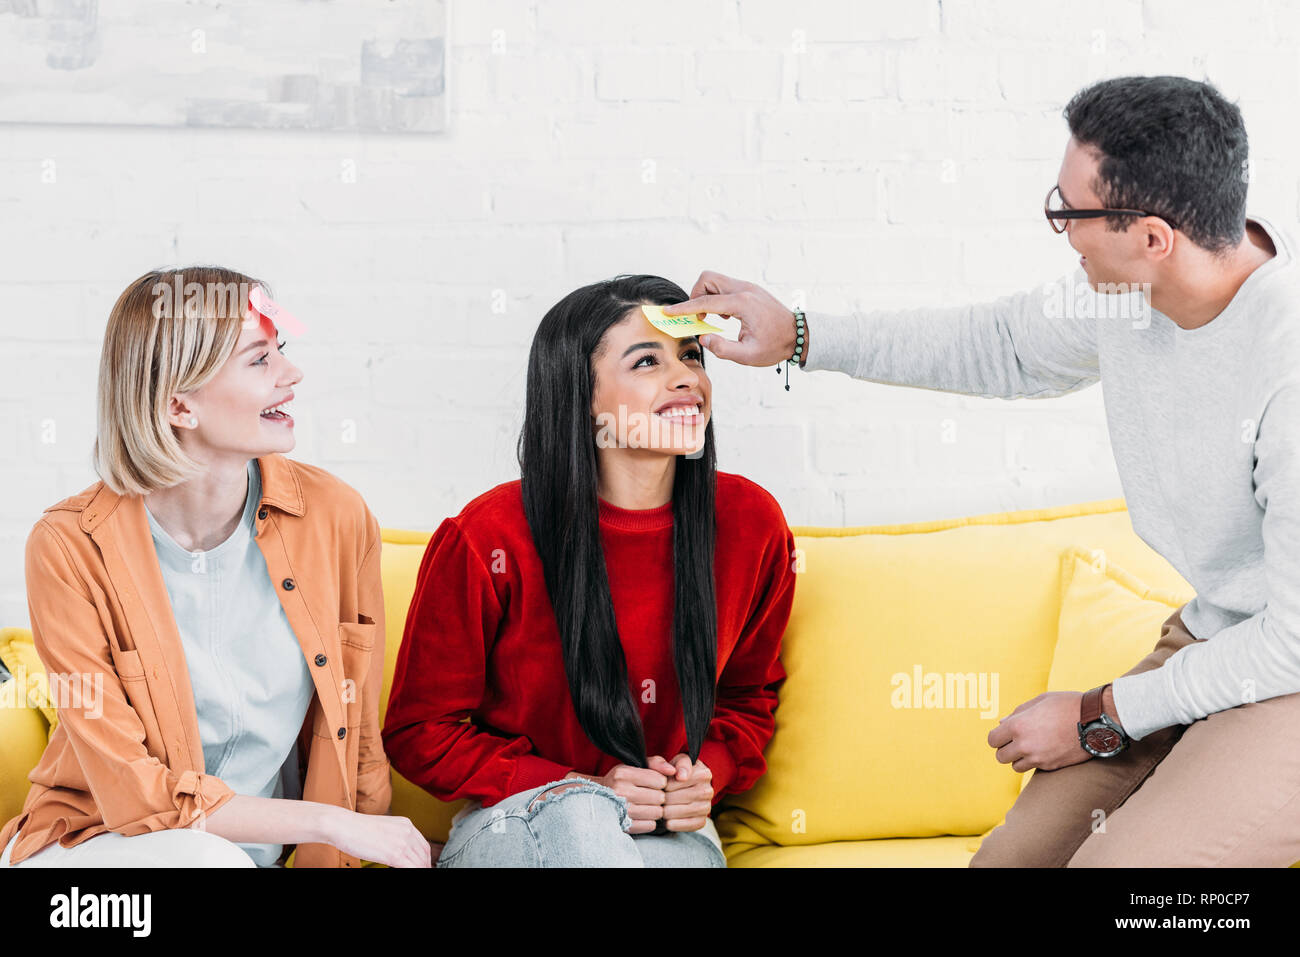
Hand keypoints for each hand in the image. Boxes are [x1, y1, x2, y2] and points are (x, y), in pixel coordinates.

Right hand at [322, 807, 432, 867]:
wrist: (344, 825)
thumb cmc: (356, 828)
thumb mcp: (383, 829)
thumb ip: (395, 837)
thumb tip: (400, 851)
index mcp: (406, 824)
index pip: (423, 845)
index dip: (425, 858)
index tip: (423, 865)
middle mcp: (407, 831)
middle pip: (424, 854)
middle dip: (424, 865)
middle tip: (422, 871)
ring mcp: (402, 843)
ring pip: (420, 862)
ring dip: (420, 869)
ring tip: (417, 874)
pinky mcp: (395, 854)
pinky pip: (412, 868)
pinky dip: (413, 872)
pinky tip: (408, 874)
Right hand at [565, 762, 670, 834]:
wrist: (597, 798)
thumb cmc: (621, 781)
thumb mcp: (634, 765)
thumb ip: (656, 763)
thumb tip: (673, 770)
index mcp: (623, 774)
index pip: (659, 780)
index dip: (660, 782)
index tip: (654, 784)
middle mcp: (620, 791)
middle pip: (659, 797)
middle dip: (659, 796)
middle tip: (651, 796)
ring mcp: (621, 810)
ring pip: (657, 812)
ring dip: (656, 809)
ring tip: (647, 805)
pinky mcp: (624, 825)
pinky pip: (651, 825)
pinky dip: (650, 821)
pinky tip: (642, 815)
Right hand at [660, 271, 799, 366]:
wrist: (799, 335)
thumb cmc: (776, 346)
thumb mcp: (748, 356)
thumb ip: (723, 349)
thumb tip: (703, 338)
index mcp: (742, 304)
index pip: (705, 301)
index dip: (684, 308)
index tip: (668, 312)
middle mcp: (744, 290)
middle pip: (708, 279)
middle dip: (695, 295)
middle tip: (699, 317)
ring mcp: (748, 287)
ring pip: (716, 279)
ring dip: (706, 296)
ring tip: (713, 318)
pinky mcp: (750, 289)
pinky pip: (725, 286)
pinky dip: (717, 297)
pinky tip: (725, 317)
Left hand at [660, 753, 712, 831]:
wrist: (687, 787)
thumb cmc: (676, 773)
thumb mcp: (670, 763)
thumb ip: (666, 762)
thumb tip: (681, 776)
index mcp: (703, 773)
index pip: (676, 781)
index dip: (664, 784)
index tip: (662, 785)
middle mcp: (708, 790)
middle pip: (675, 798)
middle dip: (662, 798)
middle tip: (657, 798)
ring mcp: (706, 807)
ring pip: (678, 812)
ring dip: (665, 812)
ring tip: (661, 807)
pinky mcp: (702, 821)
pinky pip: (685, 826)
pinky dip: (672, 824)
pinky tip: (667, 819)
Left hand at [987, 691, 1096, 771]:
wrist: (1096, 720)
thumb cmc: (1067, 705)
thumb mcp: (1040, 700)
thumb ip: (1018, 712)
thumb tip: (1002, 723)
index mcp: (1018, 725)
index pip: (993, 740)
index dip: (998, 737)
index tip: (1005, 734)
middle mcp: (1025, 744)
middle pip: (1001, 756)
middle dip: (1006, 749)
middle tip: (1017, 741)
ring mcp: (1038, 758)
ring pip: (1016, 766)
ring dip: (1020, 759)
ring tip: (1032, 747)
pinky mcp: (1052, 766)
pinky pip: (1034, 769)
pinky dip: (1035, 763)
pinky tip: (1045, 751)